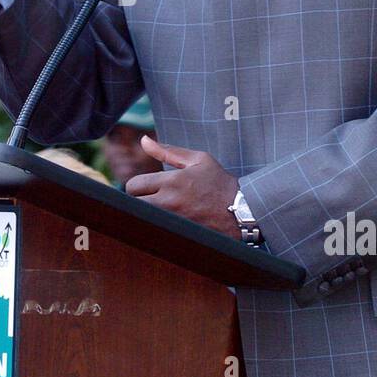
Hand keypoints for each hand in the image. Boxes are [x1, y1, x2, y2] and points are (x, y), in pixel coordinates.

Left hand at [126, 136, 241, 239]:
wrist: (243, 211)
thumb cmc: (219, 183)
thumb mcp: (197, 160)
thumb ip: (167, 151)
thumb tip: (143, 140)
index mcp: (172, 181)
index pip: (133, 185)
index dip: (137, 186)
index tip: (147, 187)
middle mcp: (170, 203)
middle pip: (132, 205)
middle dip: (137, 202)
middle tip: (148, 200)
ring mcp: (174, 222)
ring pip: (142, 221)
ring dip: (145, 216)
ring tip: (157, 212)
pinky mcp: (179, 236)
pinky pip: (156, 235)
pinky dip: (157, 229)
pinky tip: (167, 225)